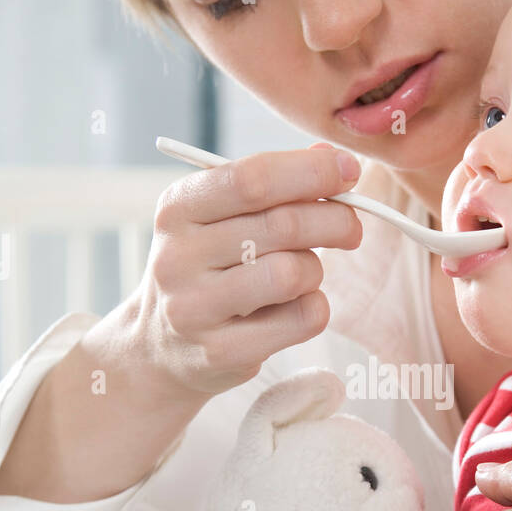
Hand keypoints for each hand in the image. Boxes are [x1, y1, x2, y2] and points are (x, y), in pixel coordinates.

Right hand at [133, 144, 363, 400]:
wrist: (161, 347)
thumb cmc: (208, 269)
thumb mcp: (221, 218)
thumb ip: (273, 185)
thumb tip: (334, 158)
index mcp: (177, 209)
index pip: (253, 178)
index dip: (312, 171)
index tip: (348, 171)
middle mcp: (178, 257)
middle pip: (283, 225)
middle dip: (334, 220)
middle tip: (350, 228)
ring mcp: (196, 309)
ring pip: (294, 273)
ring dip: (316, 269)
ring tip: (303, 273)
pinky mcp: (222, 352)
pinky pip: (303, 318)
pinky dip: (315, 307)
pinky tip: (294, 308)